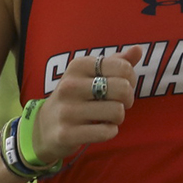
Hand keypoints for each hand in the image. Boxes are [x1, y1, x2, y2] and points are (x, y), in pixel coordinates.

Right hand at [32, 46, 142, 163]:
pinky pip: (106, 132)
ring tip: (107, 118)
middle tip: (118, 104)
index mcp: (78, 66)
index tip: (122, 87)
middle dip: (127, 100)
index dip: (131, 80)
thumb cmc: (76, 98)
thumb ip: (116, 63)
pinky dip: (110, 131)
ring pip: (117, 111)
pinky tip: (99, 129)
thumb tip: (138, 50)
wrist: (44, 127)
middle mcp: (70, 85)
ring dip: (118, 118)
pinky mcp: (67, 133)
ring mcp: (67, 110)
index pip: (123, 67)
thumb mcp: (91, 75)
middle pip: (122, 89)